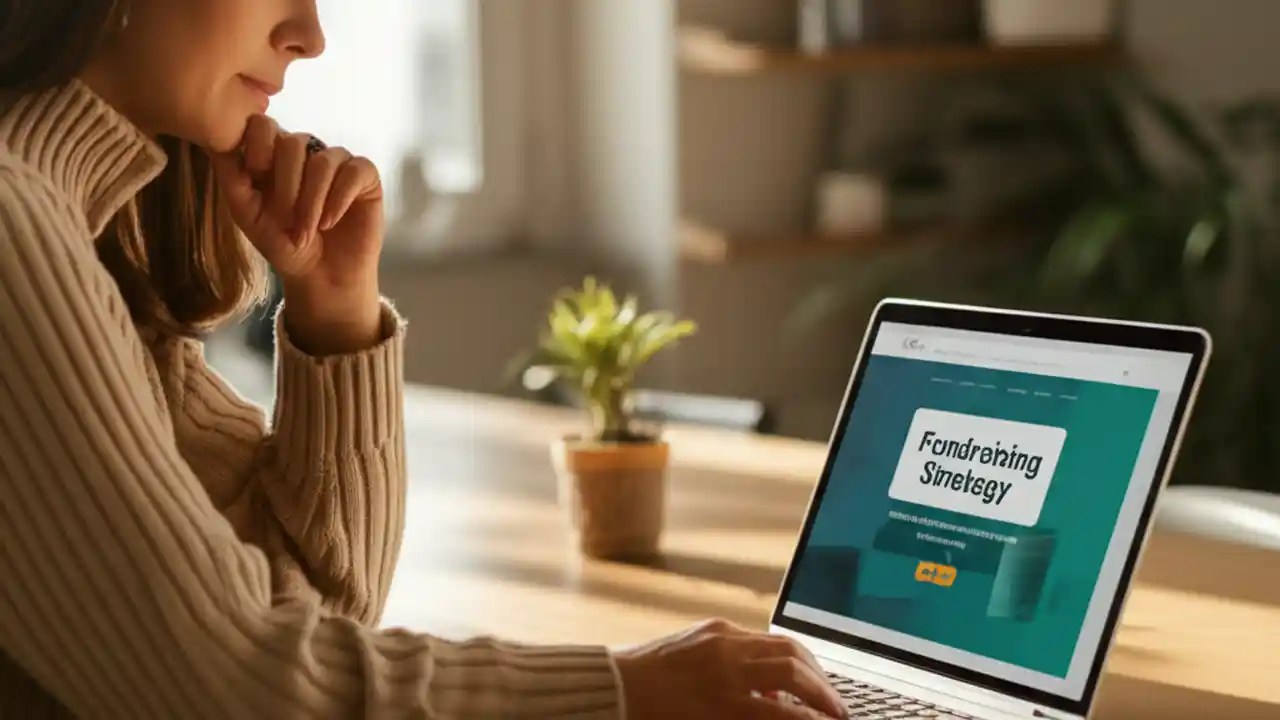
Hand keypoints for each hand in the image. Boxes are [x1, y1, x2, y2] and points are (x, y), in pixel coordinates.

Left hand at [211, 115, 384, 354]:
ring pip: (324, 160)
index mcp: (274, 155)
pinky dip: (339, 199)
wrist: (321, 277)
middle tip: (286, 220)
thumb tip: (213, 139)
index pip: (264, 124)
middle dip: (287, 185)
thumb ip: (231, 175)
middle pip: (294, 142)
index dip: (258, 143)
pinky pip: (354, 171)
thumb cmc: (283, 245)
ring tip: (308, 231)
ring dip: (312, 201)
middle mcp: (307, 151)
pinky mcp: (365, 176)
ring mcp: (337, 161)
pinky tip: (330, 222)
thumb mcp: (247, 212)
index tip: (255, 174)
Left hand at [613, 618, 847, 719]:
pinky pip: (758, 637)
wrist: (613, 688)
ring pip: (783, 645)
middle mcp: (724, 665)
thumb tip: (787, 716)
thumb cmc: (655, 719)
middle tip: (839, 712)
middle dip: (824, 692)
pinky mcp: (712, 627)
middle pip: (793, 669)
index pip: (787, 712)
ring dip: (811, 667)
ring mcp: (719, 640)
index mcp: (721, 702)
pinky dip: (779, 655)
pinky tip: (783, 676)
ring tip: (822, 689)